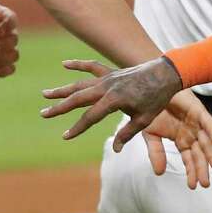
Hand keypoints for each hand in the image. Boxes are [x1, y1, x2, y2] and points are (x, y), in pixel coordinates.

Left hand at [0, 0, 18, 77]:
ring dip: (6, 58)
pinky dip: (4, 71)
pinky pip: (7, 67)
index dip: (8, 27)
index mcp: (3, 16)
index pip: (12, 21)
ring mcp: (0, 47)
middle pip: (14, 41)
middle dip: (7, 45)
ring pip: (13, 55)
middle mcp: (4, 32)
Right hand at [41, 58, 211, 170]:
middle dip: (60, 107)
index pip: (91, 117)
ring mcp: (108, 77)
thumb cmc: (157, 98)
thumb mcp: (144, 119)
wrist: (167, 74)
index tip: (65, 136)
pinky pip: (92, 66)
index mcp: (115, 100)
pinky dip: (78, 64)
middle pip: (78, 98)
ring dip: (63, 89)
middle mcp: (108, 87)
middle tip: (43, 114)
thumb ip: (127, 133)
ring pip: (80, 83)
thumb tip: (115, 148)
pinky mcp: (112, 72)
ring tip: (45, 94)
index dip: (77, 128)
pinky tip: (64, 64)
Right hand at [141, 101, 211, 189]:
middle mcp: (191, 134)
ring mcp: (196, 123)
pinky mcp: (198, 110)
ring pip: (207, 143)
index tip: (193, 186)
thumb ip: (156, 153)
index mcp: (182, 140)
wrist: (152, 89)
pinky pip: (208, 123)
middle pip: (200, 155)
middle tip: (206, 184)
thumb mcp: (150, 135)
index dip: (191, 172)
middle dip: (203, 169)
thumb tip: (159, 173)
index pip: (189, 160)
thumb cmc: (152, 110)